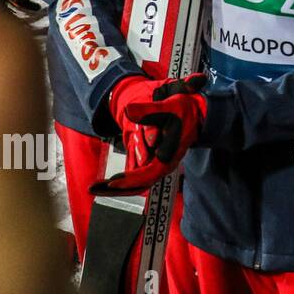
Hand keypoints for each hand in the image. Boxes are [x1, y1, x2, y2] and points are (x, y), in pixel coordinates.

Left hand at [91, 73, 208, 194]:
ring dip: (117, 187)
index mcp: (170, 153)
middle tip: (94, 188)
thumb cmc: (185, 109)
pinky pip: (139, 178)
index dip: (131, 179)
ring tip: (95, 187)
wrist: (199, 112)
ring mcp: (161, 164)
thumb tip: (128, 110)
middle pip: (141, 184)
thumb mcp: (169, 105)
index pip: (150, 174)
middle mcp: (166, 163)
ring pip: (138, 183)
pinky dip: (123, 181)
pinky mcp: (156, 162)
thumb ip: (148, 110)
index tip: (113, 181)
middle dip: (117, 188)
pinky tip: (108, 182)